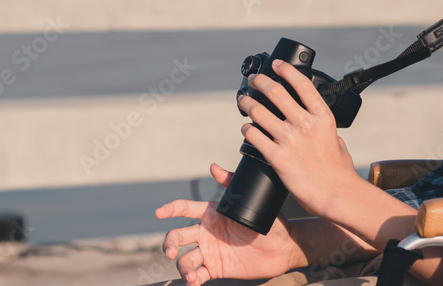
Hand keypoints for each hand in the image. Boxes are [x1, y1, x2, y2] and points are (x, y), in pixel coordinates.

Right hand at [156, 162, 301, 284]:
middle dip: (169, 243)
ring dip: (183, 267)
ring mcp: (210, 251)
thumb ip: (232, 184)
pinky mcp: (216, 268)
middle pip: (177, 236)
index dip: (170, 209)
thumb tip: (213, 167)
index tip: (159, 212)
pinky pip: (197, 274)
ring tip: (190, 274)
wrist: (283, 248)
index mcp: (212, 213)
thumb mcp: (251, 201)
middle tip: (171, 252)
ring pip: (185, 258)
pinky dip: (192, 280)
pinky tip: (194, 281)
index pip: (185, 209)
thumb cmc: (269, 221)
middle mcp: (206, 232)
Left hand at [239, 59, 360, 217]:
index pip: (301, 84)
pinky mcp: (278, 157)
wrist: (336, 194)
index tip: (276, 64)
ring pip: (259, 112)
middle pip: (275, 92)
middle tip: (252, 81)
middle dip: (259, 82)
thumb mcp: (337, 140)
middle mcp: (305, 123)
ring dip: (247, 104)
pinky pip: (254, 137)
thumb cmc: (339, 171)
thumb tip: (316, 123)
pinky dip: (247, 130)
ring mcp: (290, 139)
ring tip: (243, 101)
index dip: (286, 70)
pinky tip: (246, 129)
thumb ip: (324, 128)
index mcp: (323, 116)